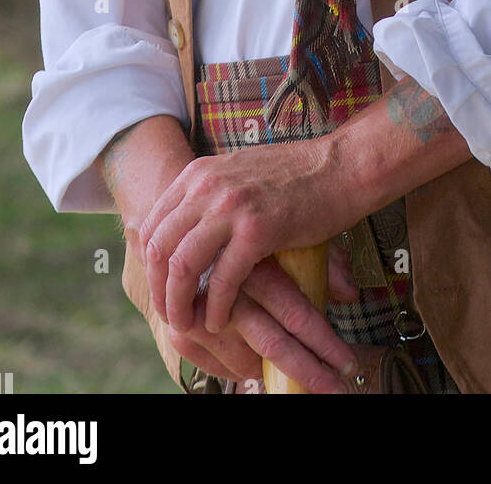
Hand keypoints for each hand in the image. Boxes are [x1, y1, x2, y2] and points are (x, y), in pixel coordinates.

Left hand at [139, 137, 353, 333]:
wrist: (341, 166)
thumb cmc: (297, 175)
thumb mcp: (240, 174)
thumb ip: (212, 196)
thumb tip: (189, 232)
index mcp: (199, 173)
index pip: (152, 224)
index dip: (150, 265)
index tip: (161, 288)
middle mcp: (207, 186)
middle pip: (158, 248)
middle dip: (159, 289)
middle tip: (171, 314)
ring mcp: (230, 207)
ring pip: (182, 266)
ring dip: (179, 304)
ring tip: (188, 324)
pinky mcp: (257, 230)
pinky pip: (223, 279)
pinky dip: (217, 307)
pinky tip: (220, 321)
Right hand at [169, 241, 361, 392]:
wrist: (180, 231)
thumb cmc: (242, 233)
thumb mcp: (284, 236)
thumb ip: (321, 261)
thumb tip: (350, 293)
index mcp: (253, 262)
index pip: (295, 313)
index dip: (324, 343)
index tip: (347, 363)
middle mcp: (225, 291)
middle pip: (274, 345)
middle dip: (309, 372)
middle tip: (336, 388)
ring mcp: (200, 315)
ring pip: (247, 363)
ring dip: (273, 372)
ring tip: (295, 367)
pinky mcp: (181, 332)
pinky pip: (220, 369)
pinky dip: (240, 368)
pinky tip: (254, 361)